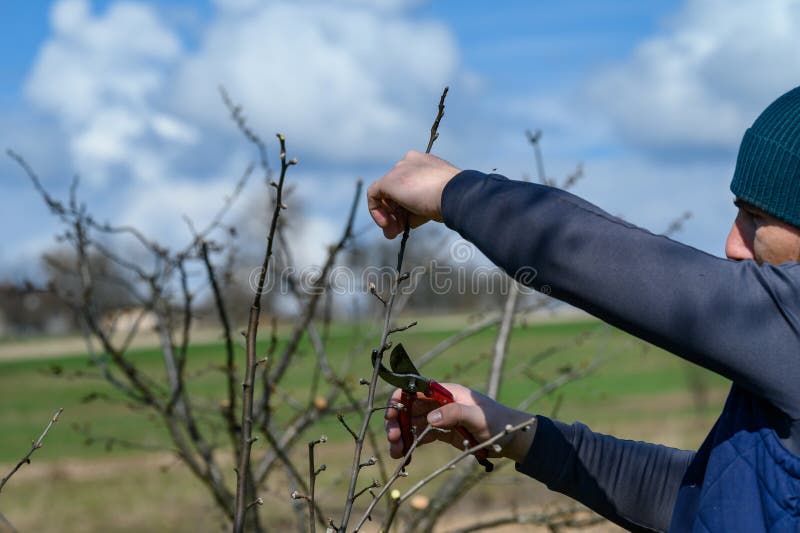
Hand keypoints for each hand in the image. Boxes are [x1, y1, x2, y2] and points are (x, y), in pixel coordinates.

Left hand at [367, 151, 460, 238]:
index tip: (408, 221)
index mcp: (423, 163)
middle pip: (395, 191)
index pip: (408, 185)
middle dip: (395, 213)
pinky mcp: (388, 180)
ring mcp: (398, 170)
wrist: (454, 195)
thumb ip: (413, 212)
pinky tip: (385, 224)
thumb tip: (397, 228)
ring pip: (385, 194)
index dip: (404, 206)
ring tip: (393, 232)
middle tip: (397, 231)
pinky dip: (376, 211)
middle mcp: (409, 162)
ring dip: (387, 216)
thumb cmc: (449, 201)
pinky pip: (373, 195)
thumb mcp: (431, 204)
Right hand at [384, 383, 536, 462]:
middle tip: (392, 439)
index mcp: (446, 392)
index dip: (400, 399)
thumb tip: (430, 418)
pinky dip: (411, 444)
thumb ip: (454, 414)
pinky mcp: (443, 432)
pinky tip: (403, 456)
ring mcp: (440, 417)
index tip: (391, 414)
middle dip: (397, 422)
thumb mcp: (477, 416)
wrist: (511, 438)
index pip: (416, 390)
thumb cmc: (497, 421)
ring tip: (394, 453)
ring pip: (413, 423)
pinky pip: (421, 436)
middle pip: (410, 408)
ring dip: (401, 436)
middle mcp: (440, 402)